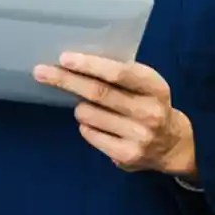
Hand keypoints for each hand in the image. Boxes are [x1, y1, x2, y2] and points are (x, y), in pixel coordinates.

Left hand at [34, 52, 196, 179]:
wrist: (174, 145)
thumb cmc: (149, 103)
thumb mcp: (144, 85)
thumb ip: (118, 74)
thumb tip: (73, 62)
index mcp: (154, 86)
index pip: (119, 73)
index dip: (90, 65)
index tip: (64, 58)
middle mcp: (149, 111)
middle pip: (98, 93)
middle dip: (66, 80)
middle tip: (41, 72)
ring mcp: (139, 136)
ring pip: (88, 114)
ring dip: (79, 107)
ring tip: (90, 107)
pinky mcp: (127, 155)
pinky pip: (89, 133)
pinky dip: (85, 125)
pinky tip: (96, 125)